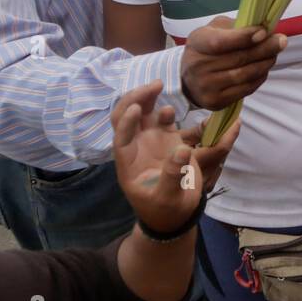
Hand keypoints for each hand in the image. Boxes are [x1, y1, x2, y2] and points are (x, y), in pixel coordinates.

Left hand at [111, 81, 238, 232]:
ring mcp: (150, 142)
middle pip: (126, 118)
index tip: (136, 109)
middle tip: (153, 86)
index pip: (121, 138)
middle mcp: (136, 148)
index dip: (127, 123)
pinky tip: (171, 107)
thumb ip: (172, 175)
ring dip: (147, 98)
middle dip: (135, 99)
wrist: (174, 216)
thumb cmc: (165, 210)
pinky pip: (162, 120)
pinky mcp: (167, 140)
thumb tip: (181, 149)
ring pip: (142, 114)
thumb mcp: (168, 198)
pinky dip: (164, 110)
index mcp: (128, 164)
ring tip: (159, 84)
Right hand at [180, 17, 286, 109]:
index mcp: (197, 43)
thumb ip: (235, 27)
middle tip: (282, 41)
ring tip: (274, 55)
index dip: (244, 37)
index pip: (220, 42)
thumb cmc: (207, 48)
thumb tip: (263, 31)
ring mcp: (206, 86)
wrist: (188, 79)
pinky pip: (245, 89)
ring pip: (245, 75)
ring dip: (265, 64)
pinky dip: (259, 78)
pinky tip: (264, 69)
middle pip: (238, 58)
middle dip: (265, 49)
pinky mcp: (215, 101)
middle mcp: (198, 66)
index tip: (264, 32)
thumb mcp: (213, 30)